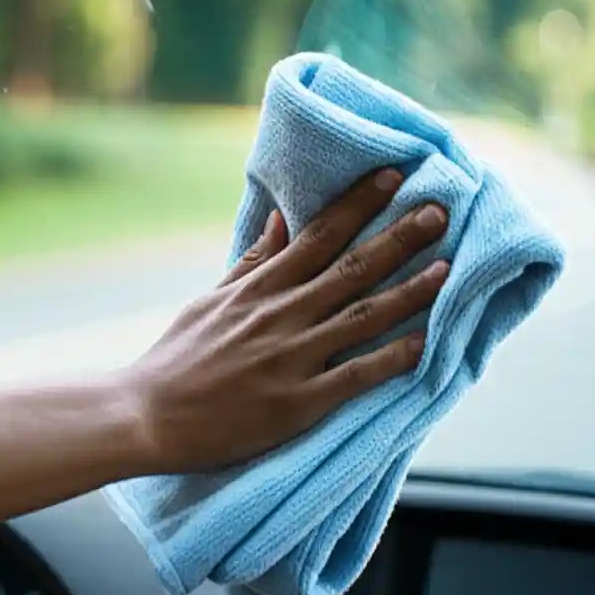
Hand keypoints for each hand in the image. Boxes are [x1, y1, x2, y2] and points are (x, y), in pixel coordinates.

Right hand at [121, 168, 449, 473]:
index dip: (359, 205)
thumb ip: (252, 262)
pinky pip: (354, 376)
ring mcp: (290, 359)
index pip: (318, 235)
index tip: (394, 177)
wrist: (146, 417)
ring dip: (409, 291)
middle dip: (399, 237)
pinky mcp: (296, 403)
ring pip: (362, 317)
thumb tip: (282, 220)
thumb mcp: (209, 299)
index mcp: (258, 288)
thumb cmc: (177, 359)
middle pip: (351, 268)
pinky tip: (424, 344)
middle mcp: (280, 316)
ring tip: (448, 268)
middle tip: (440, 211)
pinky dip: (390, 359)